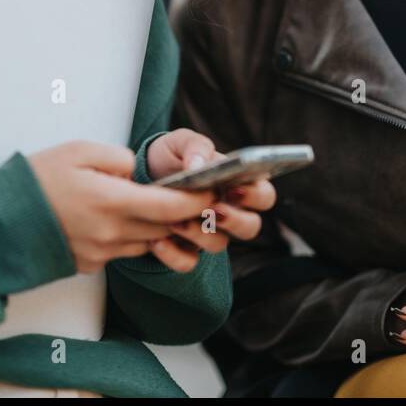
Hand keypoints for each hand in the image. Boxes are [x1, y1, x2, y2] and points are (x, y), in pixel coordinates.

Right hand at [26, 140, 215, 273]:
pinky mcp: (90, 264)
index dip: (196, 200)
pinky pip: (123, 250)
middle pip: (164, 227)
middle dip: (183, 214)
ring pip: (146, 241)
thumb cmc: (35, 181)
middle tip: (197, 198)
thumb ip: (117, 157)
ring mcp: (101, 253)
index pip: (170, 206)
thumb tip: (136, 169)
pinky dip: (129, 236)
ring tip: (156, 205)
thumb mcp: (78, 151)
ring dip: (156, 226)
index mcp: (111, 202)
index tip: (211, 191)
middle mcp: (111, 233)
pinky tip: (118, 219)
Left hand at [143, 129, 276, 263]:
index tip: (235, 189)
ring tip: (177, 221)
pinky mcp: (185, 250)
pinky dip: (173, 255)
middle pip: (251, 227)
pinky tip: (158, 240)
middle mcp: (229, 212)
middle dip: (235, 221)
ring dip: (200, 235)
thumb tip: (199, 165)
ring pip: (219, 245)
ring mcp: (208, 233)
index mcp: (237, 185)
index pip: (264, 196)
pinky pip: (187, 263)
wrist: (141, 175)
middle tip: (214, 209)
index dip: (256, 196)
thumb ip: (196, 146)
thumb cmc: (171, 158)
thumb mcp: (181, 142)